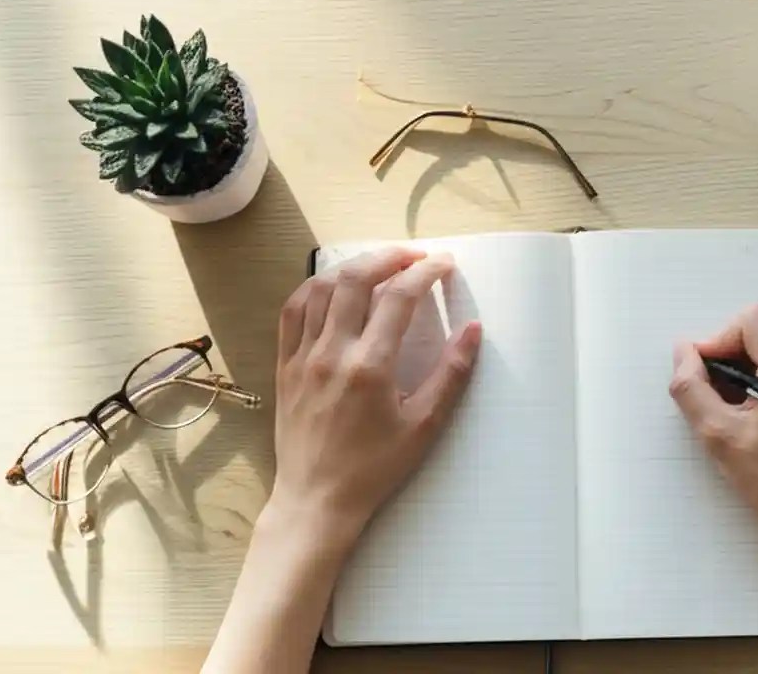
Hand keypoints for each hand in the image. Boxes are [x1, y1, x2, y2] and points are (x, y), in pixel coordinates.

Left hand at [270, 247, 481, 535]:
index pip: (399, 297)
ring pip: (321, 287)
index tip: (444, 264)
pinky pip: (293, 311)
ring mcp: (302, 356)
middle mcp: (332, 353)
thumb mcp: (424, 426)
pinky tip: (333, 286)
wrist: (317, 500)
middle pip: (356, 278)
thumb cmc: (374, 469)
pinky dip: (314, 288)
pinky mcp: (285, 365)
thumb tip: (473, 330)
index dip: (425, 271)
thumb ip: (452, 374)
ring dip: (352, 266)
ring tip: (379, 265)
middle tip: (415, 256)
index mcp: (370, 367)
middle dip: (389, 257)